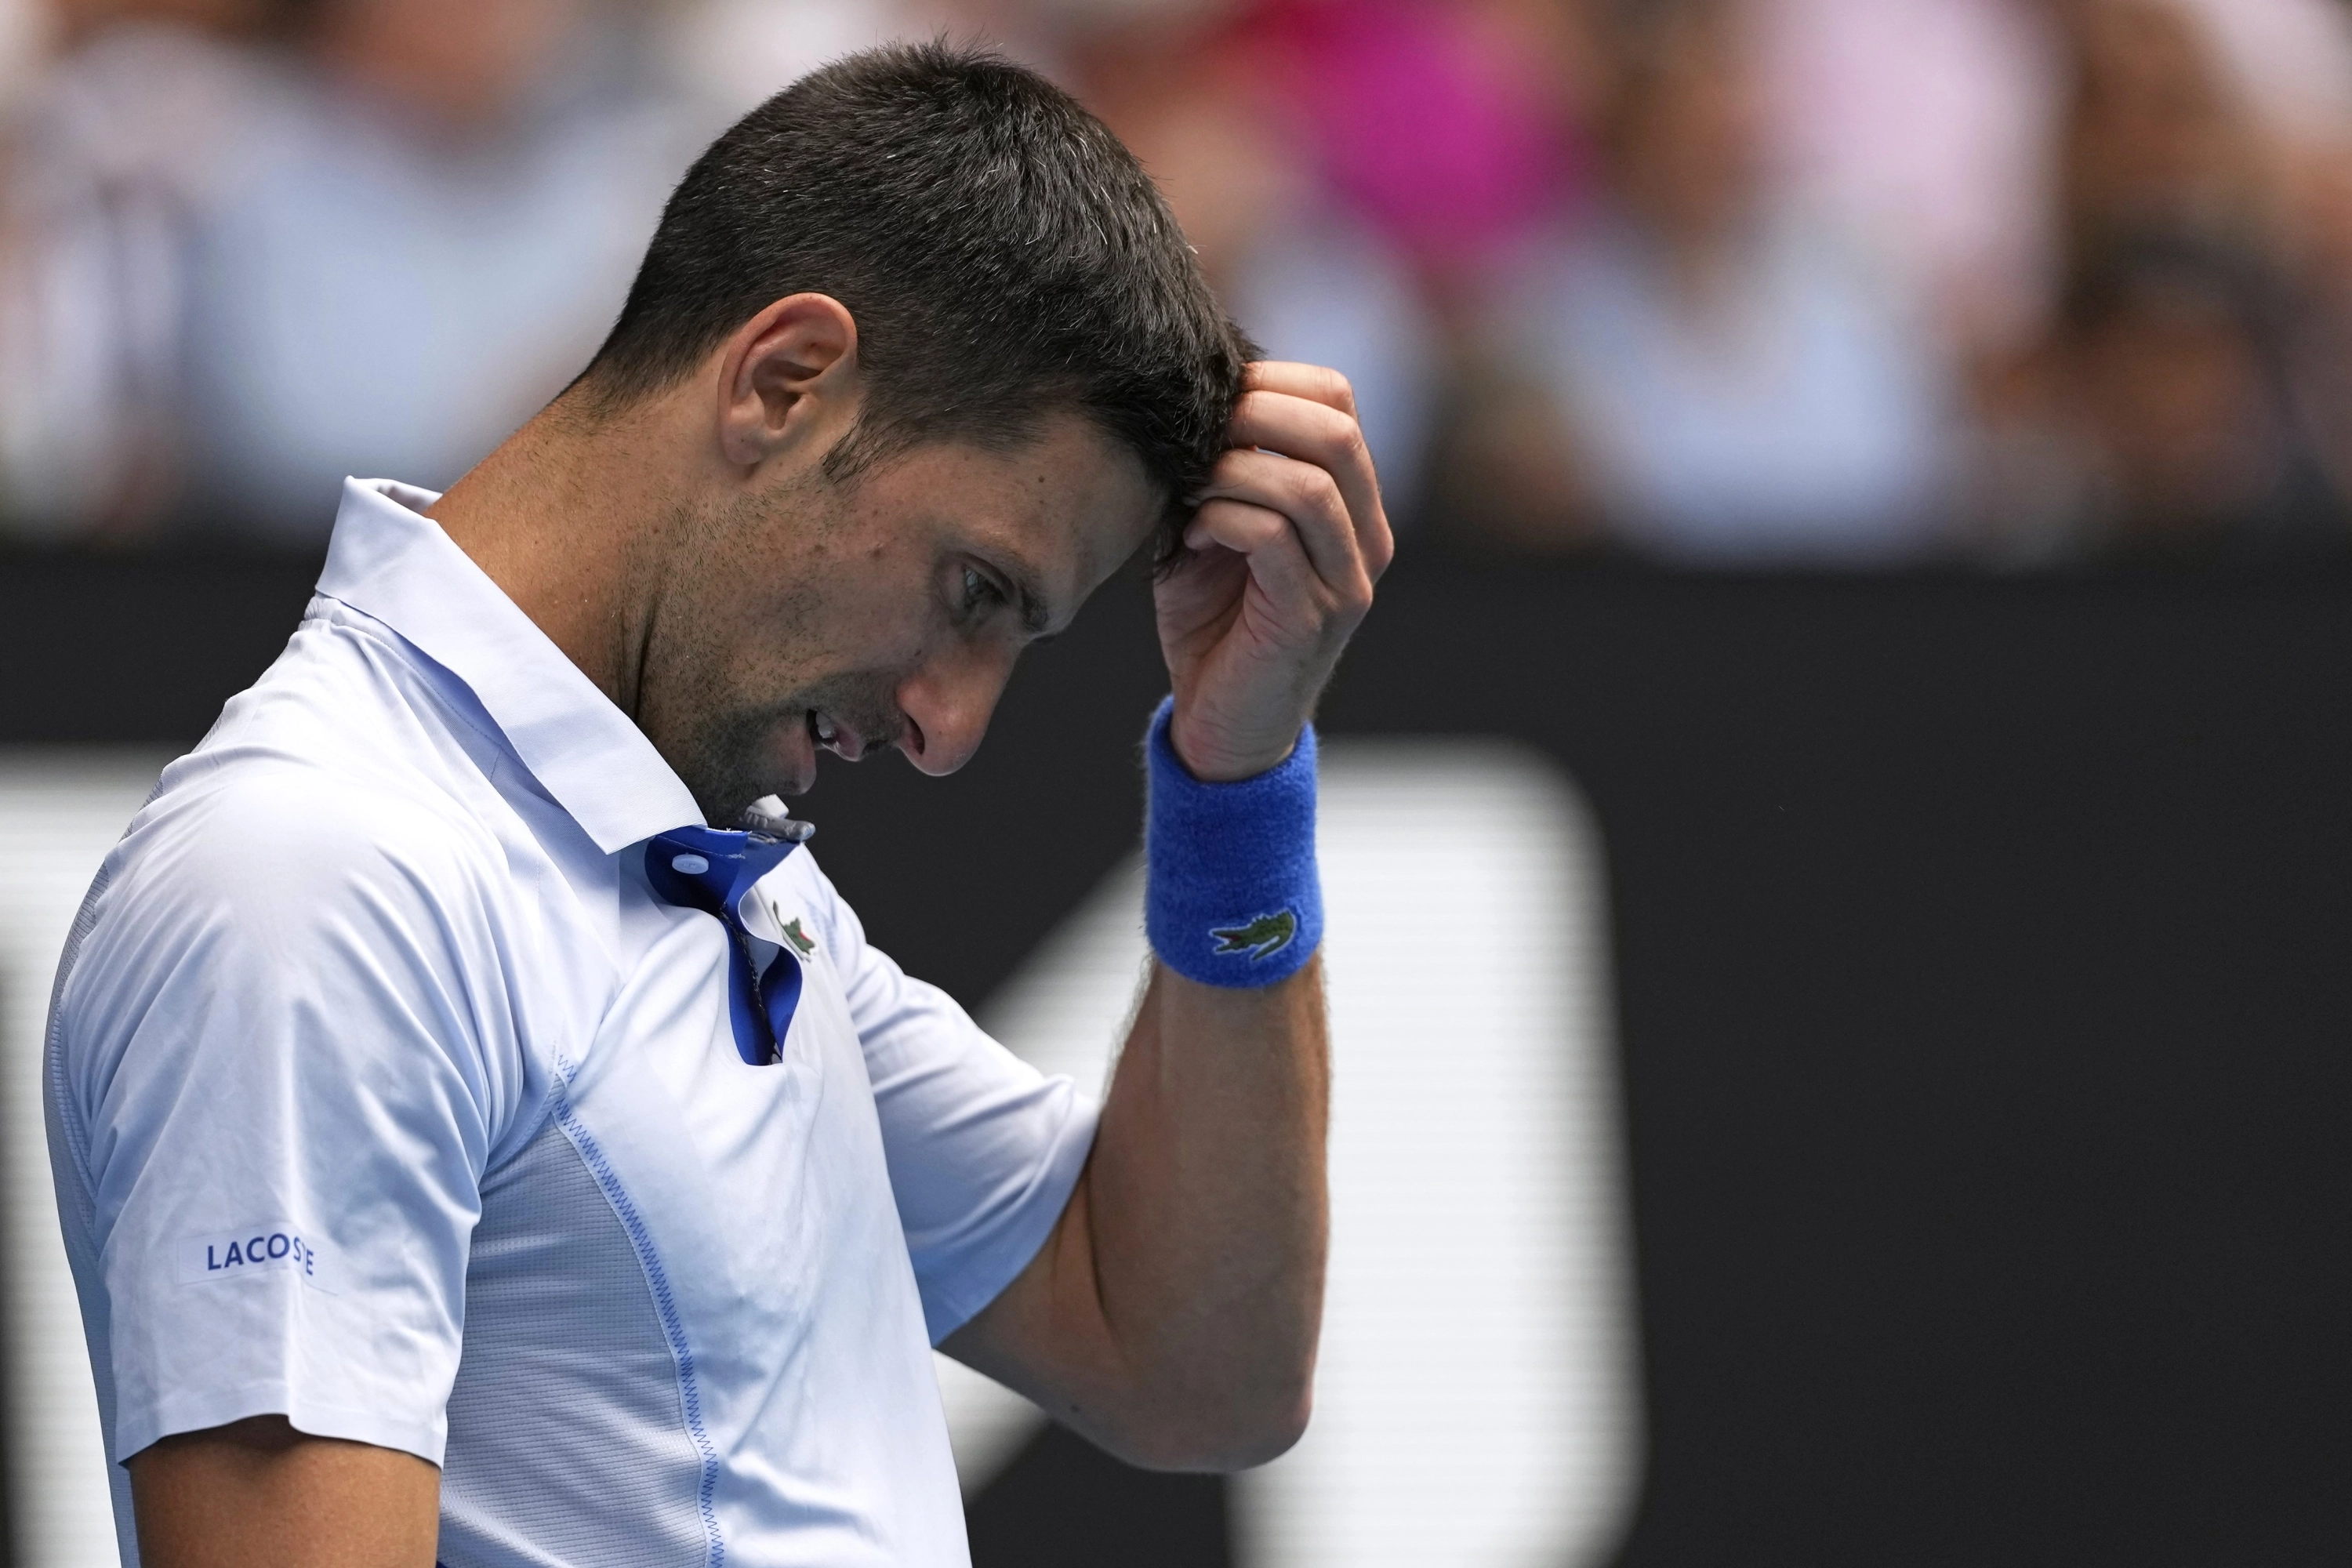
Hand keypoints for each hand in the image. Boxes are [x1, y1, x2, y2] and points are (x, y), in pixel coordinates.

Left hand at [1155, 363, 1393, 779]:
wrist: (1221, 725)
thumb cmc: (1216, 622)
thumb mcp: (1219, 527)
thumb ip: (1226, 467)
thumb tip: (1192, 393)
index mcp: (1352, 505)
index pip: (1339, 403)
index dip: (1271, 381)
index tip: (1210, 398)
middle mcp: (1365, 540)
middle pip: (1337, 432)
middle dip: (1254, 413)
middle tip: (1198, 433)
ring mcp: (1345, 582)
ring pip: (1308, 486)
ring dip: (1232, 472)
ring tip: (1191, 491)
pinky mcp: (1310, 620)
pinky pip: (1273, 539)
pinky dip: (1223, 520)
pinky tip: (1192, 538)